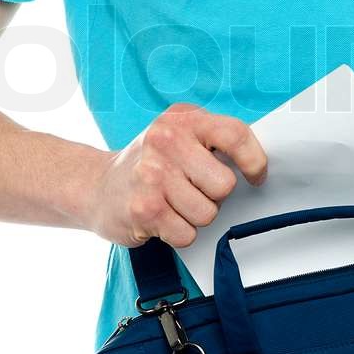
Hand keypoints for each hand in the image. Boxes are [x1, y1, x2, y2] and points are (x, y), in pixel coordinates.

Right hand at [84, 102, 267, 248]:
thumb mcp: (180, 135)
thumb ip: (215, 141)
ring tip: (173, 203)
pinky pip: (187, 234)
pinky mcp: (143, 208)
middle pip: (224, 184)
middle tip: (190, 190)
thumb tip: (258, 164)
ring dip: (195, 216)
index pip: (235, 135)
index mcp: (182, 119)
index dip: (254, 161)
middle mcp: (165, 141)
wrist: (95, 186)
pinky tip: (161, 218)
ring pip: (208, 213)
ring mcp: (151, 175)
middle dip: (214, 196)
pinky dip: (178, 233)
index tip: (256, 176)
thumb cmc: (150, 164)